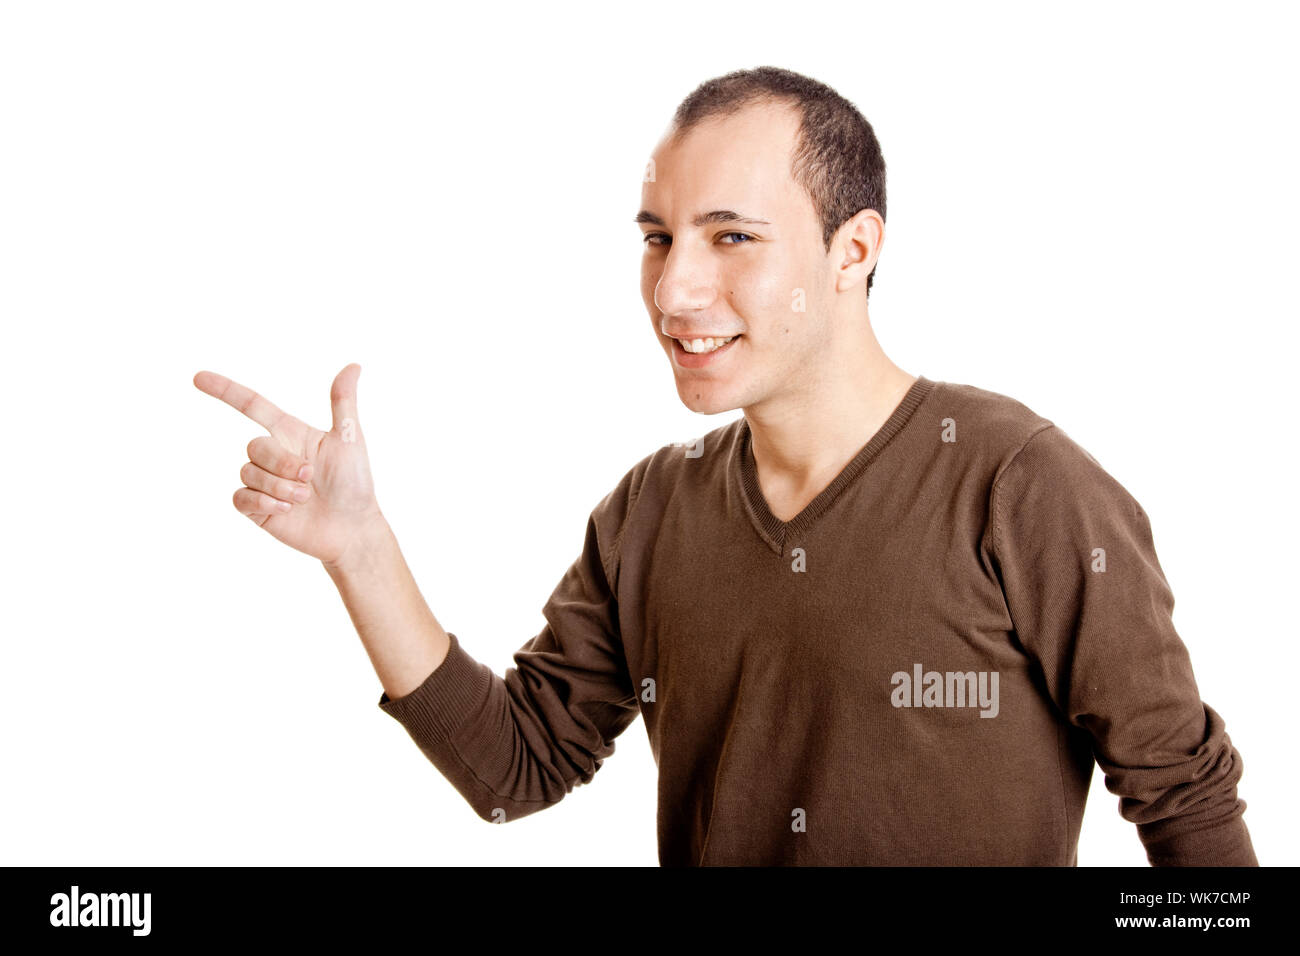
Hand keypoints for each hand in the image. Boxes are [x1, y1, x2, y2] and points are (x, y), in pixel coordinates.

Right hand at [193, 363, 384, 566]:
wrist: (352, 528)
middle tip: (310, 477)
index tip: (198, 377)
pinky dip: (263, 501)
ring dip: (279, 486)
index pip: (252, 405)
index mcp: (290, 433)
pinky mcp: (257, 507)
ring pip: (248, 472)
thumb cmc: (355, 483)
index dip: (225, 391)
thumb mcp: (349, 439)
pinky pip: (240, 497)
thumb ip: (343, 402)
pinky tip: (285, 508)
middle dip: (283, 463)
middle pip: (254, 446)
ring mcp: (263, 482)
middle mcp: (273, 455)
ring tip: (305, 497)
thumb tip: (354, 365)